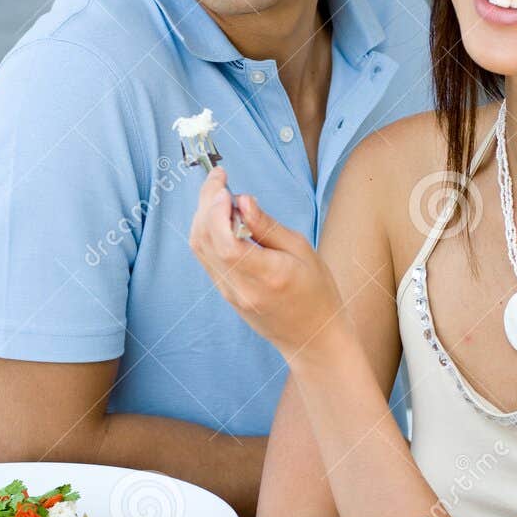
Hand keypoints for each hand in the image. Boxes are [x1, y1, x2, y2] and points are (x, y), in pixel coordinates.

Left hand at [188, 168, 345, 363]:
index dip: (216, 209)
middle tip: (218, 179)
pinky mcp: (226, 294)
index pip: (224, 242)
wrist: (313, 337)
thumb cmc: (317, 292)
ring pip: (200, 248)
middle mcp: (241, 288)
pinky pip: (207, 258)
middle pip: (205, 240)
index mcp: (267, 276)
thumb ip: (267, 226)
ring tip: (220, 194)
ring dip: (203, 215)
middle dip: (206, 203)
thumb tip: (243, 200)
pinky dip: (207, 231)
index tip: (224, 185)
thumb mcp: (302, 251)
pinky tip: (221, 217)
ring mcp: (230, 294)